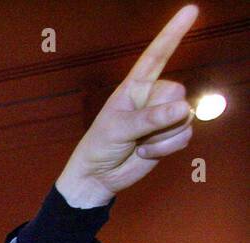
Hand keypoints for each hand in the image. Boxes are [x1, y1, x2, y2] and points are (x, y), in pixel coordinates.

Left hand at [56, 4, 198, 206]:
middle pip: (176, 93)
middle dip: (160, 116)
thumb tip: (184, 109)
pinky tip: (146, 152)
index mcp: (134, 86)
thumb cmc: (100, 146)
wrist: (99, 176)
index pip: (157, 55)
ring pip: (185, 117)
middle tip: (136, 131)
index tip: (191, 11)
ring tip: (138, 144)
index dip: (173, 34)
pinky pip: (185, 136)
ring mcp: (164, 116)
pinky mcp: (171, 135)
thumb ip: (150, 118)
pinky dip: (166, 148)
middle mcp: (152, 97)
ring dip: (162, 137)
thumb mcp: (118, 128)